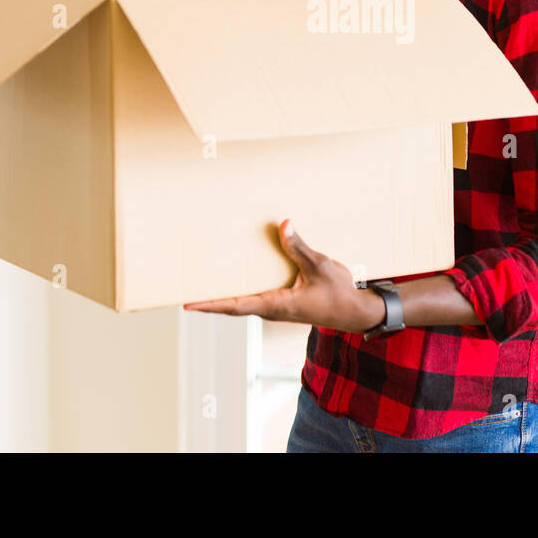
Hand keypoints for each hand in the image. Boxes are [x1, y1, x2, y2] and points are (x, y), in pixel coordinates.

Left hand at [182, 219, 385, 333]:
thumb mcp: (320, 266)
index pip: (235, 305)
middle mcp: (271, 308)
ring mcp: (275, 307)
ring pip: (241, 302)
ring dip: (221, 296)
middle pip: (230, 306)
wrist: (355, 312)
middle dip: (207, 301)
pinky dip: (238, 291)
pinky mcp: (281, 302)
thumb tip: (283, 225)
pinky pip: (253, 297)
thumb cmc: (338, 293)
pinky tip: (235, 277)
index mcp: (276, 304)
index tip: (187, 304)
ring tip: (201, 284)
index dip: (210, 304)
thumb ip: (299, 247)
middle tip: (182, 292)